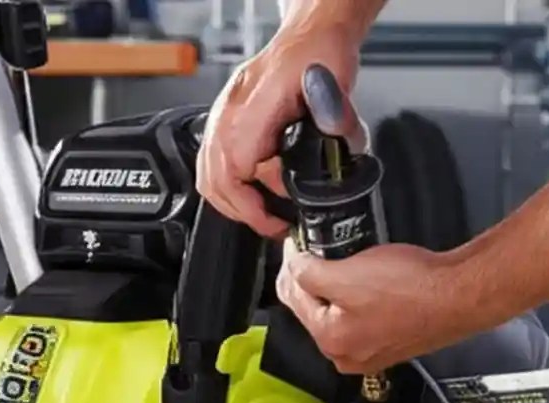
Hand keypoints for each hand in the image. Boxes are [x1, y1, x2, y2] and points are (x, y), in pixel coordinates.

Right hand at [197, 15, 365, 237]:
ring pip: (209, 176)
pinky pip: (215, 163)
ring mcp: (223, 118)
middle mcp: (228, 114)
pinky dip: (233, 184)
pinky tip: (259, 187)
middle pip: (213, 182)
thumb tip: (340, 140)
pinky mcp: (227, 123)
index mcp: (249, 108)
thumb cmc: (319, 50)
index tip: (274, 222)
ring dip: (236, 201)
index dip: (250, 206)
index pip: (232, 172)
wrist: (311, 32)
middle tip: (274, 224)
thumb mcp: (337, 80)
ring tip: (266, 211)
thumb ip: (337, 114)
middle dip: (243, 211)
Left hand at [275, 241, 484, 374]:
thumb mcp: (346, 274)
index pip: (292, 299)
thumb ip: (309, 273)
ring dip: (330, 288)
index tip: (292, 246)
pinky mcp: (391, 343)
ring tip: (332, 262)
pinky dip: (355, 298)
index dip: (290, 266)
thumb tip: (293, 267)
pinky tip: (362, 280)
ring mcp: (370, 353)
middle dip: (307, 280)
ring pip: (336, 314)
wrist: (460, 296)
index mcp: (330, 340)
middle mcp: (347, 355)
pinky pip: (360, 318)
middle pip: (312, 310)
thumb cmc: (411, 289)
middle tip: (308, 251)